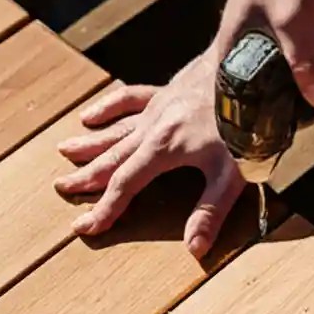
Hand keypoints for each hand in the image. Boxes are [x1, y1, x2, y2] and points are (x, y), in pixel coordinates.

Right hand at [54, 53, 244, 258]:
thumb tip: (194, 249)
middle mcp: (152, 128)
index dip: (104, 209)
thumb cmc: (248, 118)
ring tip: (63, 151)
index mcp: (163, 149)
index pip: (124, 185)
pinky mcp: (166, 91)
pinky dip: (108, 107)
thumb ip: (211, 211)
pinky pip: (129, 99)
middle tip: (61, 187)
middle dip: (85, 176)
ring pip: (114, 129)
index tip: (84, 226)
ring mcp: (157, 107)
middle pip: (111, 157)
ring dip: (89, 143)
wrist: (252, 65)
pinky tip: (92, 114)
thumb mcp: (234, 172)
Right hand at [214, 0, 313, 106]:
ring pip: (292, 73)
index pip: (254, 105)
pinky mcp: (280, 26)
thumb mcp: (295, 20)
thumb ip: (305, 63)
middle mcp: (243, 51)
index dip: (287, 111)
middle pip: (277, 92)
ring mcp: (262, 38)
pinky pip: (300, 54)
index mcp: (233, 55)